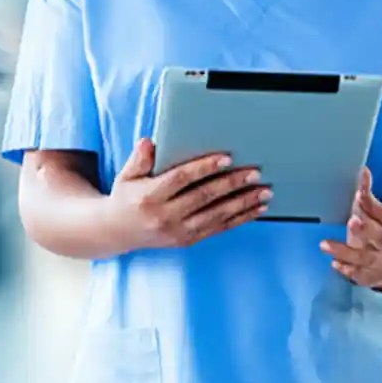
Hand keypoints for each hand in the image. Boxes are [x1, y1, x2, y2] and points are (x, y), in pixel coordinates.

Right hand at [108, 138, 270, 251]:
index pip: (181, 179)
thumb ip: (139, 158)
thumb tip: (150, 142)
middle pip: (205, 197)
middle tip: (255, 173)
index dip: (204, 168)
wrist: (116, 232)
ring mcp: (178, 231)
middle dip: (232, 184)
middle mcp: (165, 216)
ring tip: (265, 192)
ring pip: (217, 216)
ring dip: (243, 204)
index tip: (226, 158)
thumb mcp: (126, 175)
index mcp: (150, 196)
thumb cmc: (126, 197)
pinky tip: (257, 209)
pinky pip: (218, 228)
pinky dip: (240, 219)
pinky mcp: (187, 241)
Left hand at [320, 169, 381, 288]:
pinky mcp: (372, 278)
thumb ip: (368, 194)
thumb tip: (363, 171)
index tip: (359, 196)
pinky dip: (347, 270)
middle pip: (380, 237)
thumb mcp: (375, 214)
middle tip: (351, 221)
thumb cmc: (380, 231)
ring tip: (324, 244)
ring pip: (364, 258)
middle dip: (366, 230)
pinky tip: (334, 264)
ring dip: (344, 251)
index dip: (374, 206)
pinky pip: (359, 275)